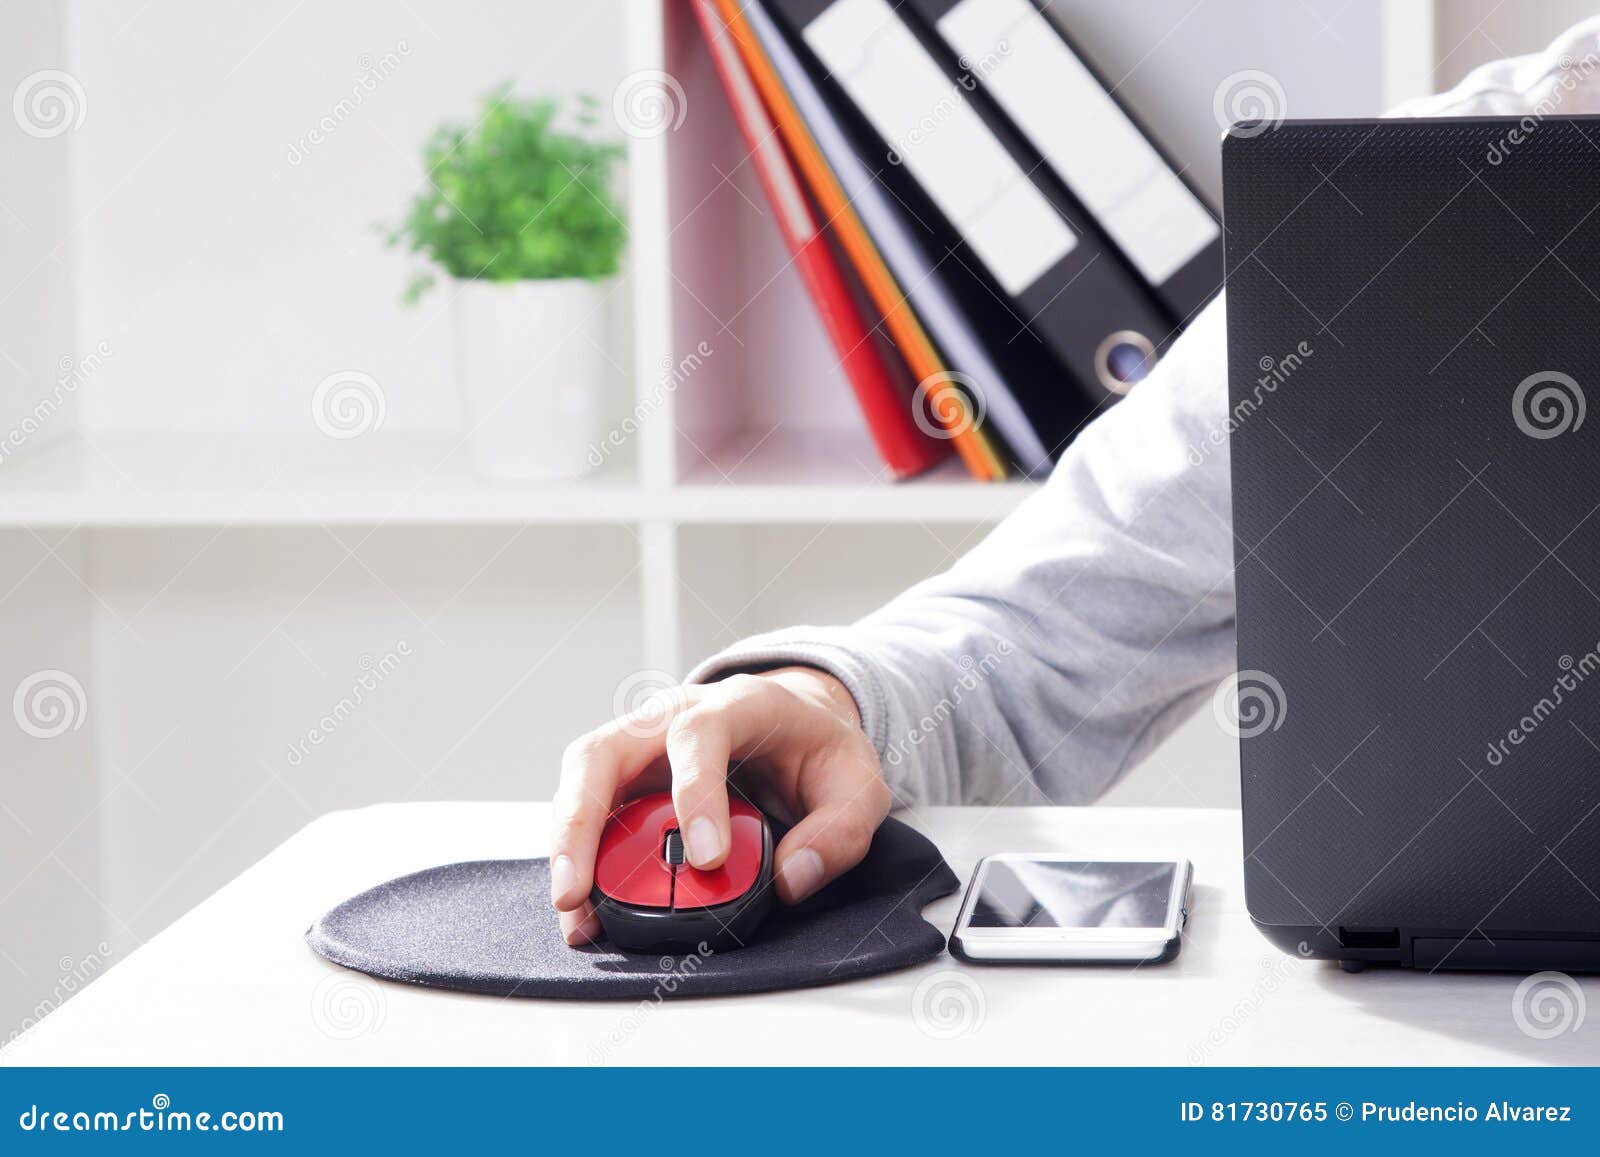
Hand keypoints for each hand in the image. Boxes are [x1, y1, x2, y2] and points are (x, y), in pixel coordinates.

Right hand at [549, 667, 891, 944]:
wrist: (798, 720)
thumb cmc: (820, 750)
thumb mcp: (858, 783)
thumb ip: (839, 831)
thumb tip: (792, 878)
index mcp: (738, 705)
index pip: (701, 734)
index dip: (696, 794)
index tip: (706, 859)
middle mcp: (672, 716)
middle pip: (606, 751)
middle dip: (584, 822)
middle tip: (580, 891)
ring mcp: (641, 743)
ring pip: (581, 779)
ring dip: (568, 846)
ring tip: (574, 912)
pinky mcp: (626, 776)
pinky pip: (587, 809)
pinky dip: (578, 859)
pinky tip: (583, 909)